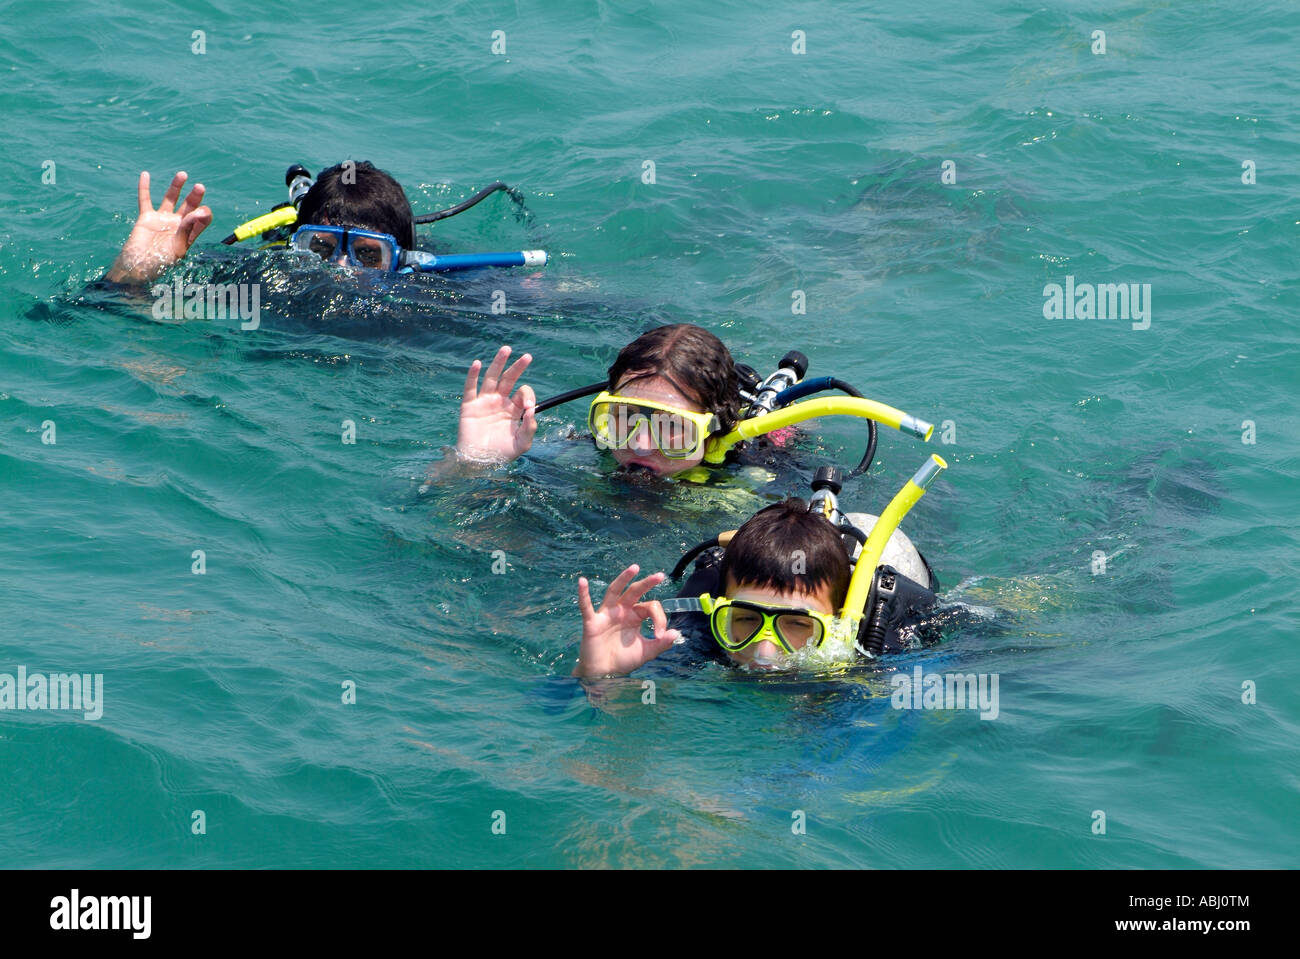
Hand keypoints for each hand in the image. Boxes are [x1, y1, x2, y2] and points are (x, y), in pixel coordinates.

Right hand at [107, 171, 211, 283]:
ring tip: (183, 174)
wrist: (138, 267)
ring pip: (170, 199)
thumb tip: (199, 211)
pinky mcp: (146, 218)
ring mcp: (162, 220)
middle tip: (200, 187)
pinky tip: (145, 175)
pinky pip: (145, 200)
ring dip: (176, 187)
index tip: (202, 211)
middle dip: (195, 196)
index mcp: (189, 235)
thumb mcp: (177, 247)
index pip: (201, 220)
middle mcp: (177, 225)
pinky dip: (144, 187)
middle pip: (189, 206)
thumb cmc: (160, 263)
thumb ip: (187, 229)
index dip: (204, 214)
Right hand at [456, 345, 537, 461]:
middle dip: (518, 368)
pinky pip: (470, 388)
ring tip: (506, 349)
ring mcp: (484, 402)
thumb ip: (530, 428)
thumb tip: (531, 409)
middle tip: (528, 357)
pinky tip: (477, 364)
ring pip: (492, 378)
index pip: (522, 393)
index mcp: (513, 409)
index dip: (527, 395)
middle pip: (509, 379)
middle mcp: (500, 402)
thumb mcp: (522, 444)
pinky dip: (473, 375)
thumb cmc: (501, 454)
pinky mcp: (470, 406)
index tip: (527, 406)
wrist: (480, 462)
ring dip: (498, 363)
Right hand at [574, 565, 680, 677]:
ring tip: (634, 568)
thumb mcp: (646, 652)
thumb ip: (661, 644)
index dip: (659, 619)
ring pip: (614, 591)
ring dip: (623, 579)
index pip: (650, 607)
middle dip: (647, 583)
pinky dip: (583, 594)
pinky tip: (582, 581)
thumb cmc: (623, 660)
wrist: (604, 674)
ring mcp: (606, 614)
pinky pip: (586, 606)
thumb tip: (676, 633)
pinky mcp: (592, 622)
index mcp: (635, 616)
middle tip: (660, 576)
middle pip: (635, 592)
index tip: (659, 635)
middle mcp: (621, 611)